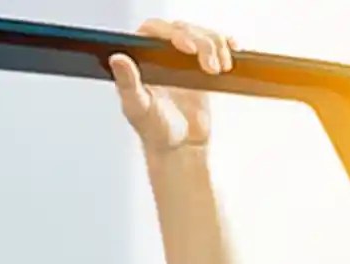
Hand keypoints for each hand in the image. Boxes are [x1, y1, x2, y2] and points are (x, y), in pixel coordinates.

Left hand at [108, 19, 236, 155]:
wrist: (180, 147)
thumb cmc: (155, 131)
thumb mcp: (139, 108)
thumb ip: (127, 84)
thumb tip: (117, 58)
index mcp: (140, 59)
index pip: (155, 30)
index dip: (173, 33)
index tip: (188, 48)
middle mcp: (160, 54)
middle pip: (183, 29)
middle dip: (202, 42)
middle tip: (210, 67)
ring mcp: (181, 58)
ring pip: (202, 34)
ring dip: (216, 46)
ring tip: (219, 70)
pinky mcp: (201, 64)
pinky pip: (216, 45)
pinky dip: (226, 46)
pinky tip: (231, 55)